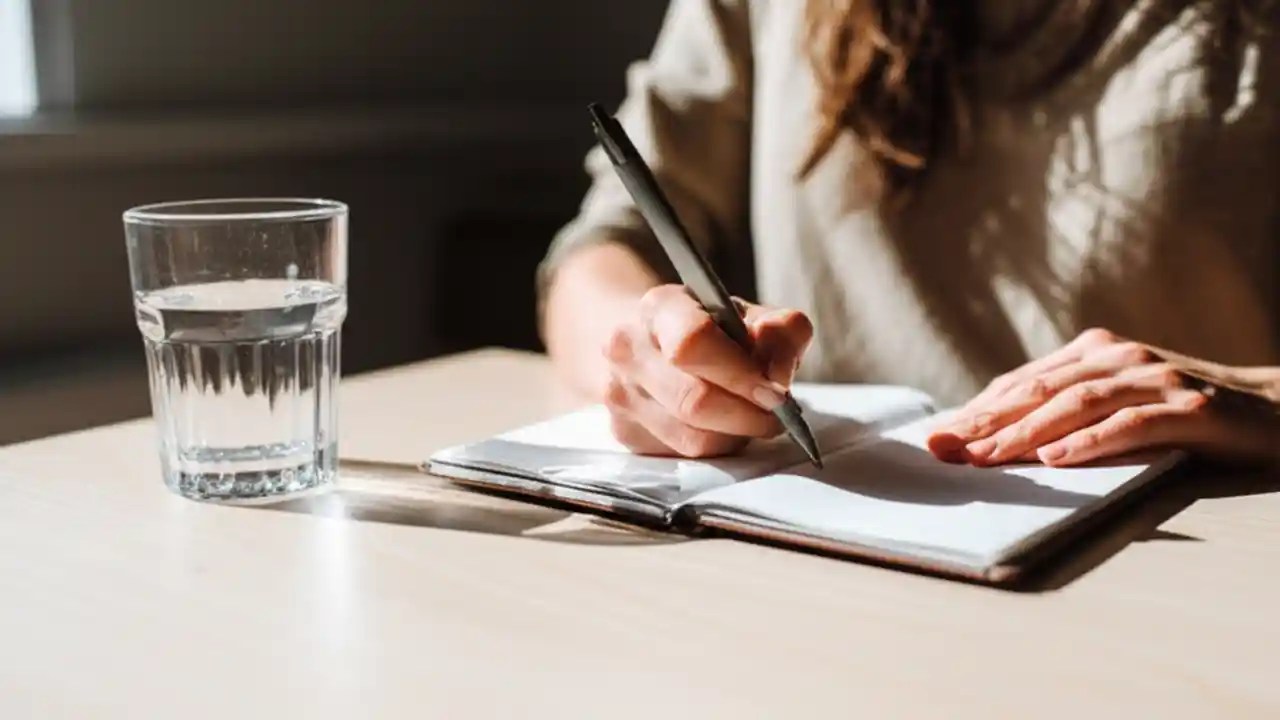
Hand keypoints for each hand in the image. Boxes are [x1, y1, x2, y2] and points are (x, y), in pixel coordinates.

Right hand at [603, 285, 813, 457]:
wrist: (650, 342)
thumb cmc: (709, 330)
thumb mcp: (752, 316)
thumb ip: (780, 332)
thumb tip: (777, 377)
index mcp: (660, 308)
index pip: (693, 343)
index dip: (740, 375)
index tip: (776, 393)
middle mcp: (628, 349)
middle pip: (693, 401)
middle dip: (747, 416)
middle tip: (776, 416)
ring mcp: (618, 393)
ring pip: (691, 438)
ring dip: (734, 437)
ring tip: (748, 419)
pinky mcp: (624, 431)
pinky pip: (681, 457)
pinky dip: (713, 448)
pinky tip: (720, 427)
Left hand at [927, 328, 1279, 466]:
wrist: (1275, 410)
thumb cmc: (1183, 412)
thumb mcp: (1117, 403)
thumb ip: (1066, 409)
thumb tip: (993, 437)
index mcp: (1093, 352)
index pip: (1021, 383)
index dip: (975, 410)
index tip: (935, 437)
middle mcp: (1118, 357)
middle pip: (1038, 390)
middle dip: (984, 422)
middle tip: (943, 449)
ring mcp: (1155, 378)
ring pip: (1076, 404)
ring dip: (1025, 432)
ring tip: (986, 459)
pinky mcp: (1189, 406)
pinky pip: (1132, 424)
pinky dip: (1090, 442)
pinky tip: (1057, 459)